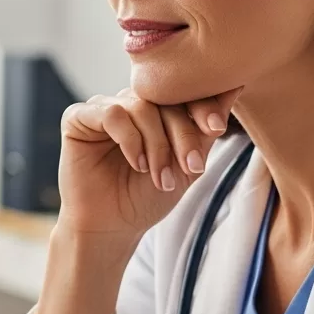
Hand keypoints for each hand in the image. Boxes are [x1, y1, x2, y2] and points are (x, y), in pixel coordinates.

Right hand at [58, 86, 241, 238]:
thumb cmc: (147, 197)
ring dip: (157, 143)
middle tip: (192, 167)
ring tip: (159, 175)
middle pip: (164, 99)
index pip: (182, 92)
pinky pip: (111, 113)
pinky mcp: (78, 118)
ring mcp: (103, 108)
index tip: (217, 128)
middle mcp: (129, 103)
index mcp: (155, 109)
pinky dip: (129, 139)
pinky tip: (137, 163)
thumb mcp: (187, 164)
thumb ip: (204, 130)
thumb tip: (234, 87)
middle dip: (183, 134)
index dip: (203, 105)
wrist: (113, 227)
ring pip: (140, 106)